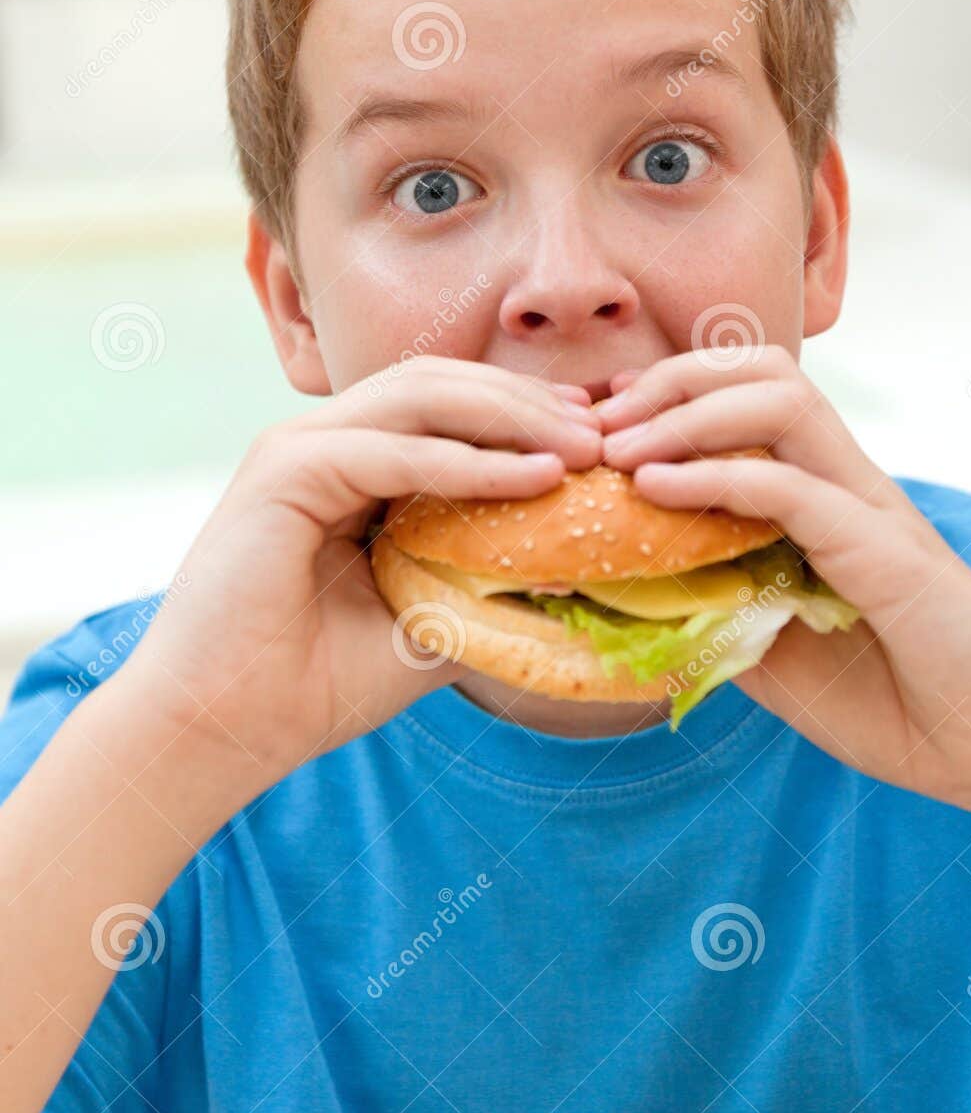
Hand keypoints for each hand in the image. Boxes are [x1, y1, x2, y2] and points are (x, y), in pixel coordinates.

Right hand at [122, 357, 601, 803]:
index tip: (596, 440)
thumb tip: (576, 575)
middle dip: (528, 404)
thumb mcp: (429, 619)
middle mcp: (324, 441)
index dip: (525, 413)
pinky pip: (392, 450)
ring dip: (509, 418)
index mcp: (352, 465)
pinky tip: (529, 477)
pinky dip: (466, 463)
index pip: (448, 407)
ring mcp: (298, 446)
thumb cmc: (318, 683)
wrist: (227, 728)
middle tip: (601, 436)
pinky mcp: (282, 470)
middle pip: (441, 384)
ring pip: (420, 398)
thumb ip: (487, 585)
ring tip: (579, 450)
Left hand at [599, 347, 970, 815]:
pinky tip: (658, 489)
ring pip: (783, 402)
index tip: (602, 416)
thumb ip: (718, 613)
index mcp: (826, 496)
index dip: (669, 391)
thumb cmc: (897, 702)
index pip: (750, 397)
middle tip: (598, 423)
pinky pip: (796, 488)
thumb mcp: (778, 654)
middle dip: (669, 380)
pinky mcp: (887, 553)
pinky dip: (720, 477)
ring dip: (688, 414)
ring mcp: (871, 510)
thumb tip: (625, 595)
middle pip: (762, 372)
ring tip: (621, 450)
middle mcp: (849, 484)